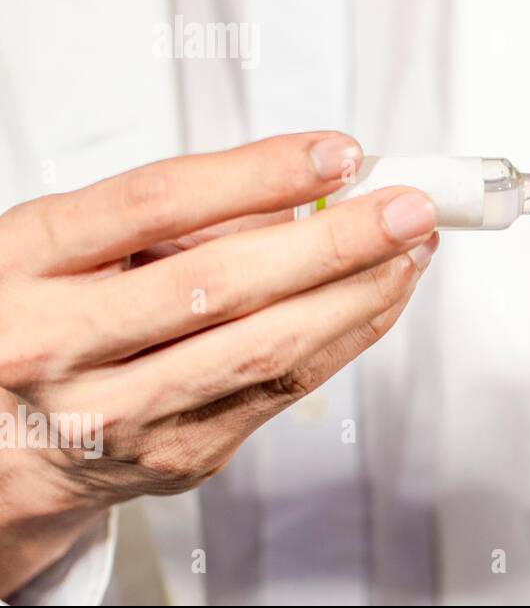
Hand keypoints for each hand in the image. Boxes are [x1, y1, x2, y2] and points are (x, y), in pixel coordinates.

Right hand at [0, 133, 437, 596]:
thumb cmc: (35, 316)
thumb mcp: (64, 243)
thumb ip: (169, 213)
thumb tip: (302, 186)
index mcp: (24, 264)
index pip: (155, 203)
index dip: (258, 173)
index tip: (337, 152)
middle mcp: (60, 346)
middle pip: (222, 284)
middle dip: (335, 240)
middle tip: (408, 205)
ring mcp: (119, 414)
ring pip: (266, 348)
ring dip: (359, 291)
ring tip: (412, 246)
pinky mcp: (176, 455)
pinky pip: (282, 390)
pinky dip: (346, 334)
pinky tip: (381, 295)